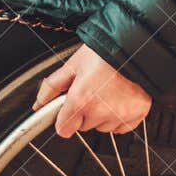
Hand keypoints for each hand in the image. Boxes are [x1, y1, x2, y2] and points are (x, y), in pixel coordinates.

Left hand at [34, 45, 152, 137]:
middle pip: (84, 126)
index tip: (69, 110)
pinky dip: (120, 116)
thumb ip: (53, 86)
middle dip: (85, 113)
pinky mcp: (136, 115)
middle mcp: (100, 111)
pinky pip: (122, 127)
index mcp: (80, 100)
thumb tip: (39, 102)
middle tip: (93, 92)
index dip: (65, 119)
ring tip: (108, 92)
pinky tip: (120, 99)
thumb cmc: (105, 52)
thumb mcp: (74, 64)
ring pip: (103, 127)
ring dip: (103, 115)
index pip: (64, 129)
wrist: (136, 45)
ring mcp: (119, 115)